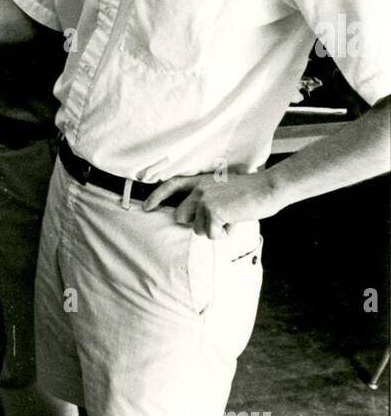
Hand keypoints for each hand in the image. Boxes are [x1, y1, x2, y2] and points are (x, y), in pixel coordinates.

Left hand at [143, 169, 280, 237]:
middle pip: (180, 217)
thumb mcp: (225, 189)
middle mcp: (199, 188)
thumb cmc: (253, 191)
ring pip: (199, 229)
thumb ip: (209, 198)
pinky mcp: (212, 211)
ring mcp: (204, 199)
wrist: (269, 187)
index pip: (172, 185)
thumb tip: (199, 219)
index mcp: (201, 180)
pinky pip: (213, 235)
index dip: (157, 197)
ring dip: (217, 230)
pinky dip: (226, 233)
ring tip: (233, 217)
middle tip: (219, 220)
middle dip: (198, 225)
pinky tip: (237, 220)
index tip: (145, 207)